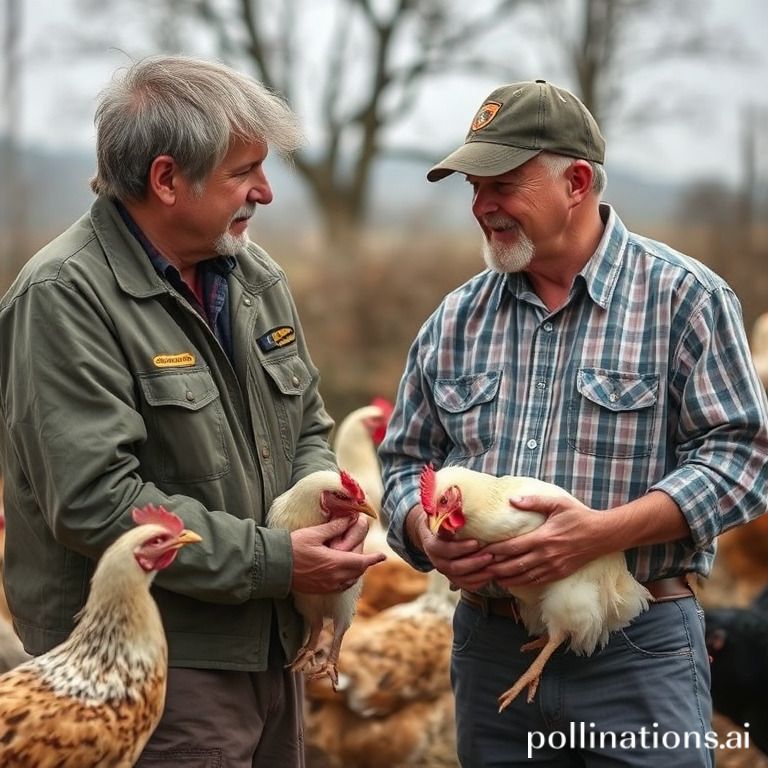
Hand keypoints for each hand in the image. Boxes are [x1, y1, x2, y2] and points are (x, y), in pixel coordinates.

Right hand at [290, 516, 385, 593]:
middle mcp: (334, 577)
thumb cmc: (293, 547)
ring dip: (356, 572)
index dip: (374, 559)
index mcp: (335, 563)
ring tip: (357, 563)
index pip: (361, 562)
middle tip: (367, 554)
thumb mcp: (314, 533)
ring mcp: (327, 586)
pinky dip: (347, 579)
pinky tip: (342, 573)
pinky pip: (340, 586)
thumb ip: (334, 527)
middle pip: (357, 571)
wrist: (275, 567)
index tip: (383, 556)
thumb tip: (350, 519)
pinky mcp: (320, 590)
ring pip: (350, 580)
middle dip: (365, 563)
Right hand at [410, 509, 494, 591]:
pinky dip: (479, 582)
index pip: (443, 549)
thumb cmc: (439, 519)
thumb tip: (455, 491)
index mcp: (431, 543)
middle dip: (474, 562)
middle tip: (491, 555)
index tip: (477, 542)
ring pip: (461, 578)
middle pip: (454, 567)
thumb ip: (444, 506)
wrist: (431, 534)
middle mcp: (436, 560)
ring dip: (478, 574)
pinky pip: (466, 585)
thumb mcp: (438, 511)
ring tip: (494, 566)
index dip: (460, 548)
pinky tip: (491, 575)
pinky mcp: (453, 578)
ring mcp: (444, 571)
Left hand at [483, 494, 604, 587]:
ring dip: (506, 578)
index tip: (482, 550)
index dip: (496, 550)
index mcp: (543, 538)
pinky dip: (522, 582)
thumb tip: (512, 499)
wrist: (602, 534)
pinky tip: (511, 582)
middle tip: (480, 566)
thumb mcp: (558, 503)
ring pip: (524, 577)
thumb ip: (534, 501)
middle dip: (496, 567)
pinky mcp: (559, 573)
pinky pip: (537, 581)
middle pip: (515, 565)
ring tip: (491, 577)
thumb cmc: (578, 516)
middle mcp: (546, 555)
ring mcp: (553, 566)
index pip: (513, 547)